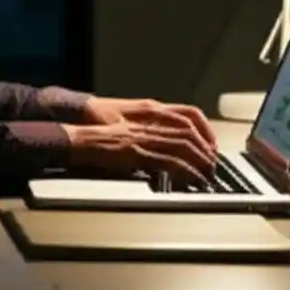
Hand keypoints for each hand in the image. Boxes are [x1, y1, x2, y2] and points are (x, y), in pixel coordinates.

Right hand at [83, 97, 216, 163]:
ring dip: (200, 162)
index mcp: (148, 109)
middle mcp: (150, 121)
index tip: (211, 145)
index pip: (188, 114)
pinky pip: (171, 162)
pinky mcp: (138, 153)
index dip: (205, 130)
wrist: (77, 135)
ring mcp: (144, 137)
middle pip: (190, 133)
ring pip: (184, 147)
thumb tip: (163, 142)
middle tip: (212, 164)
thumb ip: (146, 128)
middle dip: (206, 150)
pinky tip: (192, 180)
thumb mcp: (126, 121)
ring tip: (207, 175)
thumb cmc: (95, 129)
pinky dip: (186, 172)